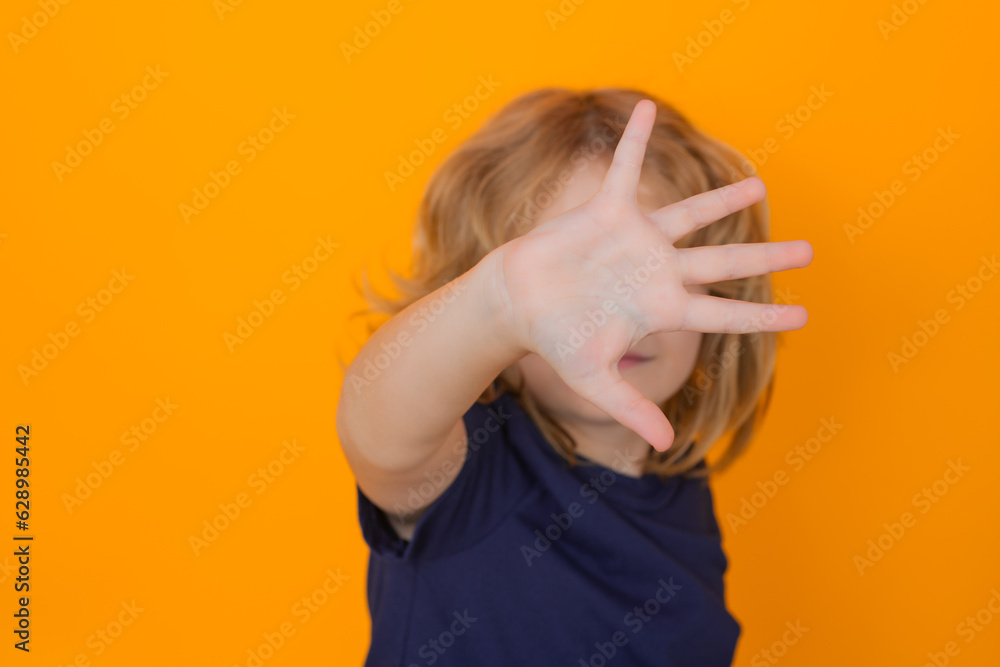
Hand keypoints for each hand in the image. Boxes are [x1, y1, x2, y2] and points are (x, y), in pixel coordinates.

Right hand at [489, 99, 812, 451]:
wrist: (518, 305)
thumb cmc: (557, 340)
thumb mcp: (593, 378)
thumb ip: (629, 408)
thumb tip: (666, 444)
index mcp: (662, 309)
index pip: (724, 315)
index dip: (764, 316)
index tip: (804, 315)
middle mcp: (660, 271)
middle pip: (725, 263)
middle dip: (767, 258)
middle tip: (809, 253)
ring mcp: (637, 240)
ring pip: (692, 214)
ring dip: (725, 200)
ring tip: (760, 186)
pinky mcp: (607, 213)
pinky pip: (624, 169)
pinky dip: (633, 140)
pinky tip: (644, 108)